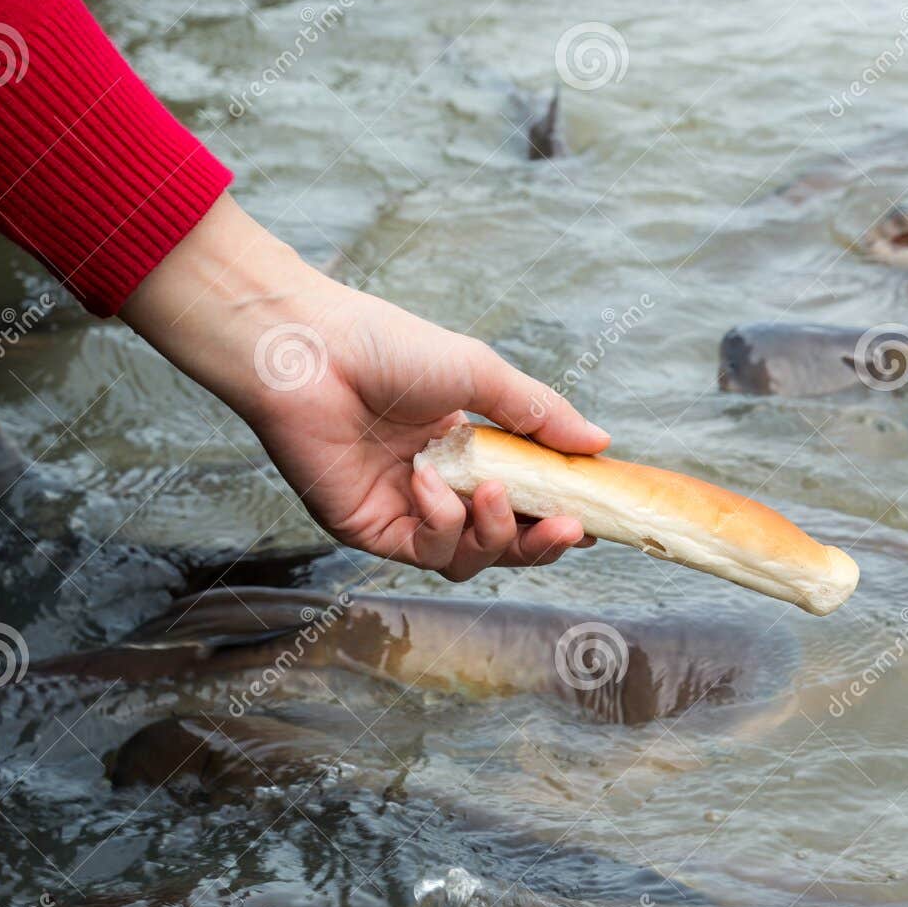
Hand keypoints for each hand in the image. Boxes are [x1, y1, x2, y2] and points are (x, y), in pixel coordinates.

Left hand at [120, 194, 607, 579]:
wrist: (307, 350)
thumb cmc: (385, 347)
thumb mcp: (481, 374)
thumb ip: (541, 415)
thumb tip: (600, 443)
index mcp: (465, 448)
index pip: (525, 498)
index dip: (559, 513)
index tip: (592, 514)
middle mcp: (438, 485)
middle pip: (504, 542)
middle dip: (541, 543)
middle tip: (570, 527)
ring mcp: (404, 511)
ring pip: (469, 559)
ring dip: (493, 534)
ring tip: (493, 494)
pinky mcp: (370, 529)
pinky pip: (425, 551)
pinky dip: (439, 523)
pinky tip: (428, 482)